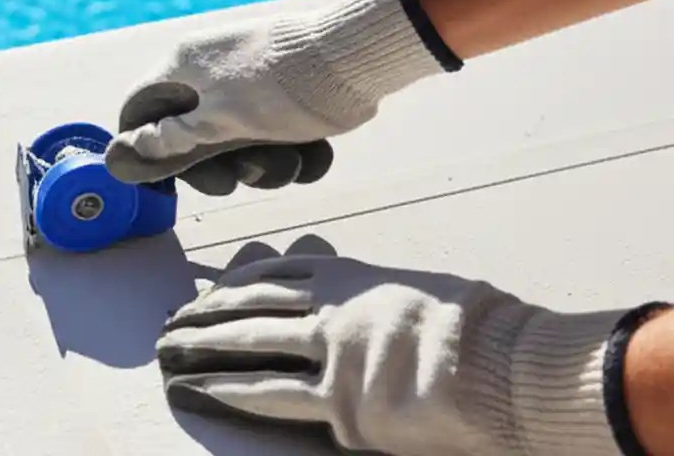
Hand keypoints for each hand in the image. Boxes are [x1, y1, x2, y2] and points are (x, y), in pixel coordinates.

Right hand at [105, 0, 447, 194]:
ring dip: (266, 166)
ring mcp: (249, 85)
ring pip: (238, 144)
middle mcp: (210, 74)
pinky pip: (273, 138)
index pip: (140, 109)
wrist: (356, 60)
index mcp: (184, 68)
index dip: (144, 148)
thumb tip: (122, 154)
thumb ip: (170, 140)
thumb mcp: (219, 121)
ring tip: (291, 160)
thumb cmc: (279, 88)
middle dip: (223, 166)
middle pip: (192, 137)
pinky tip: (312, 151)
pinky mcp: (283, 98)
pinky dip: (293, 152)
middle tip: (245, 175)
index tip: (171, 179)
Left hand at [158, 255, 627, 455]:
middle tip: (172, 318)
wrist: (507, 369)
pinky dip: (225, 389)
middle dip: (208, 312)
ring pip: (249, 342)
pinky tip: (194, 387)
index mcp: (359, 277)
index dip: (240, 280)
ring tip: (166, 349)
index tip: (212, 287)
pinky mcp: (341, 403)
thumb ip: (380, 302)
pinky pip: (269, 392)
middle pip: (254, 304)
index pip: (283, 271)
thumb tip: (364, 314)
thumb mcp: (424, 294)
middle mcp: (336, 308)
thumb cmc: (483, 332)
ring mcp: (334, 354)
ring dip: (202, 345)